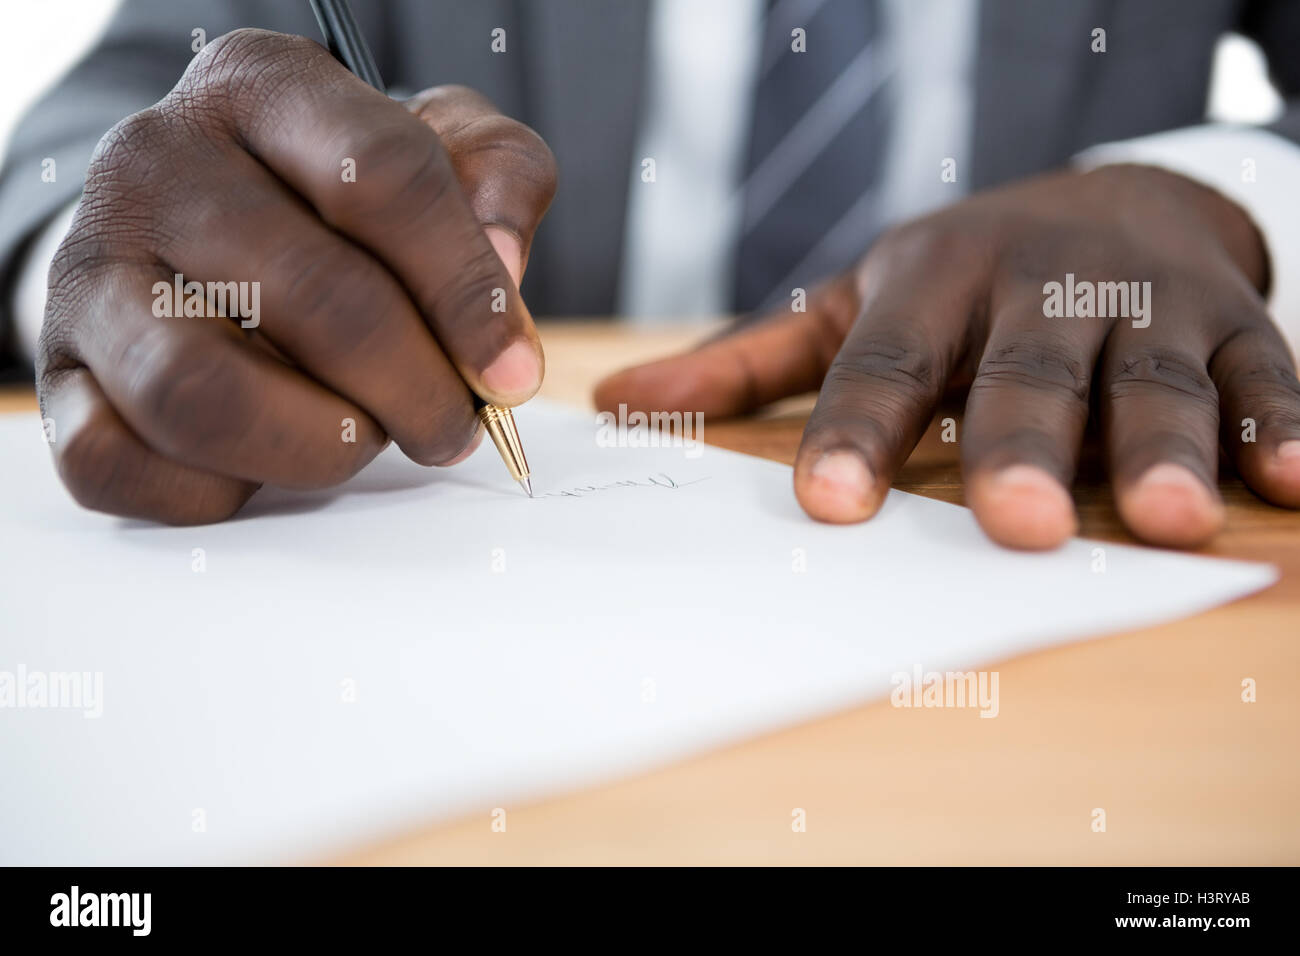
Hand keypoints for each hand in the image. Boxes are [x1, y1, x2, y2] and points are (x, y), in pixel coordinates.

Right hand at [38, 29, 555, 522]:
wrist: (203, 233)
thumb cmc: (340, 200)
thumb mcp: (442, 152)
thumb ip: (498, 180)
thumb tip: (503, 267)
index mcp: (261, 89)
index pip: (380, 178)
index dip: (465, 291)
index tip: (509, 369)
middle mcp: (155, 165)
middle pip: (313, 296)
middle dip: (414, 388)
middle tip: (452, 425)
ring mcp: (90, 273)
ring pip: (203, 393)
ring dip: (319, 445)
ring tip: (362, 437)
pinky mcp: (59, 376)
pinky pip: (123, 465)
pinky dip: (218, 490)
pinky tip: (269, 460)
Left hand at [596, 165, 1299, 548]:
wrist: (1104, 201)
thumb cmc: (959, 280)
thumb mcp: (854, 305)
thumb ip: (751, 362)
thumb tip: (619, 401)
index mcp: (933, 283)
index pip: (886, 365)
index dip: (859, 433)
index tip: (831, 508)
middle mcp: (1038, 286)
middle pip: (1026, 370)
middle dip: (1020, 443)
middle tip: (1013, 523)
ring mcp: (1142, 301)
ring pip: (1151, 373)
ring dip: (1160, 443)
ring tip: (1164, 517)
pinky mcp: (1233, 319)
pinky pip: (1261, 371)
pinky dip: (1277, 423)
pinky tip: (1289, 483)